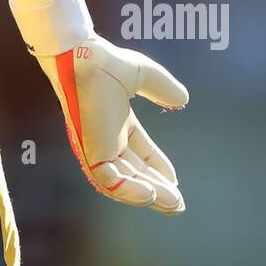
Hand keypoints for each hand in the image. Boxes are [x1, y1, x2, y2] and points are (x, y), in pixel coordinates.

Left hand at [34, 35, 187, 213]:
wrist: (83, 60)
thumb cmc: (105, 63)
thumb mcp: (143, 75)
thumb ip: (162, 88)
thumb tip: (183, 99)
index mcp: (117, 124)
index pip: (141, 154)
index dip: (158, 168)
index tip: (175, 182)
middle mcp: (108, 140)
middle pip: (134, 174)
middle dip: (158, 190)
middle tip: (178, 205)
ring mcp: (99, 148)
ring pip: (124, 183)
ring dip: (149, 195)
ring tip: (171, 204)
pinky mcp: (92, 153)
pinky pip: (110, 181)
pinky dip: (129, 191)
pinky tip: (150, 194)